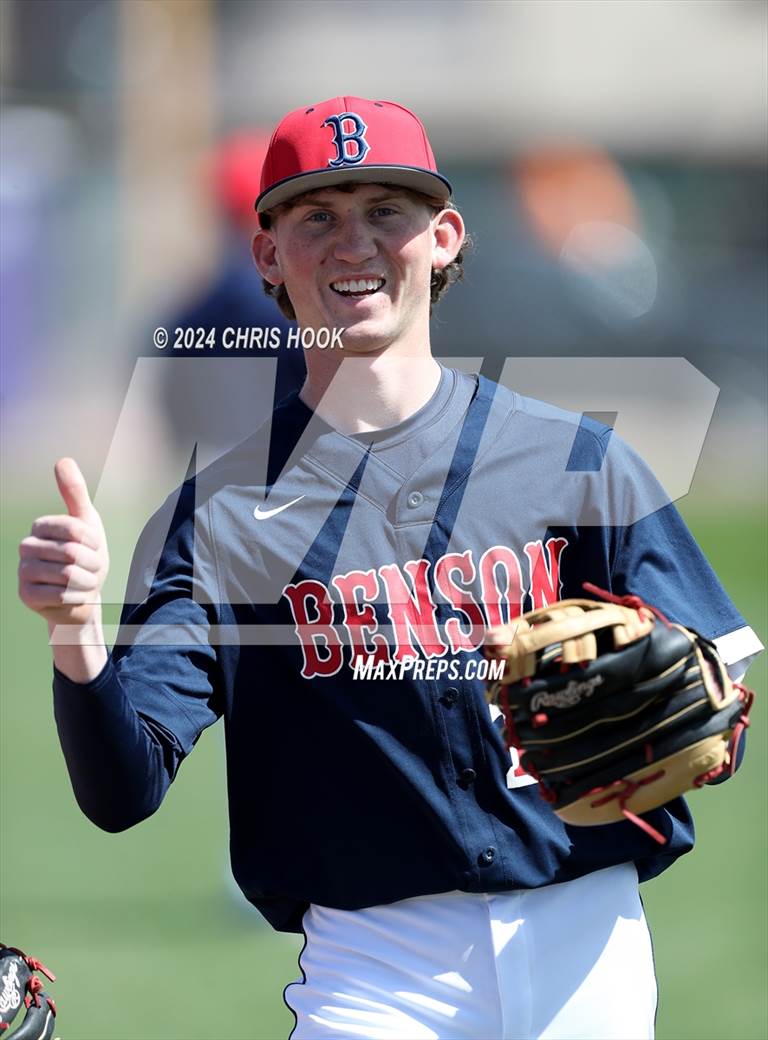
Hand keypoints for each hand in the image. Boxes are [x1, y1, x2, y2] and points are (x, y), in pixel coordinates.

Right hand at [18, 458, 109, 628]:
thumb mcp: (87, 523)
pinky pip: (60, 595)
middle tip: (91, 569)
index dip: (93, 541)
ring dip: (87, 581)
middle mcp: (26, 546)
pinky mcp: (26, 595)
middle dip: (92, 564)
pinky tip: (76, 595)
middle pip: (71, 553)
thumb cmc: (86, 556)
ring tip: (85, 581)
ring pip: (67, 575)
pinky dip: (78, 596)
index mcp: (41, 526)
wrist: (83, 595)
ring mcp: (23, 571)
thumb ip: (75, 493)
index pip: (73, 529)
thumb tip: (63, 460)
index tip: (94, 547)